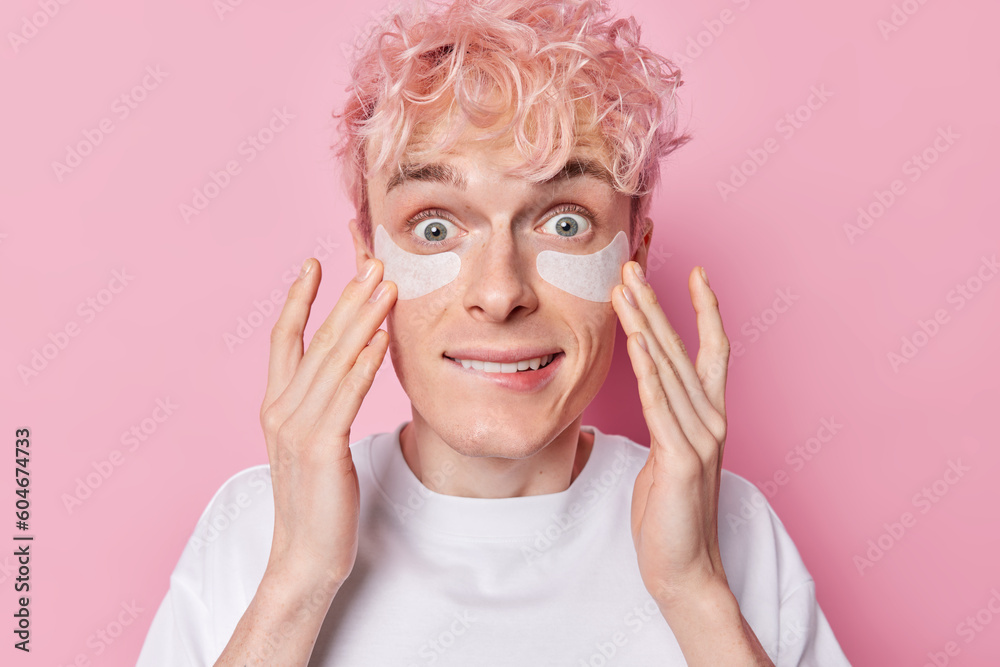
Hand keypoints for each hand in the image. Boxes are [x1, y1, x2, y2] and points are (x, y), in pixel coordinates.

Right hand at [259, 255, 395, 586]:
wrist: (304, 557)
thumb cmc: (316, 503)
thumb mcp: (313, 447)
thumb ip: (321, 408)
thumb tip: (344, 375)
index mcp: (276, 406)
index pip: (284, 340)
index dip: (299, 299)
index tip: (315, 262)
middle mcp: (281, 410)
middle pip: (317, 341)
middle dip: (346, 298)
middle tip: (371, 261)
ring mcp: (298, 427)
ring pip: (334, 360)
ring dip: (362, 319)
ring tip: (385, 286)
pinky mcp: (322, 447)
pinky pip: (348, 394)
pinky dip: (365, 362)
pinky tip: (383, 338)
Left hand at [611, 261, 730, 608]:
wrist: (685, 569)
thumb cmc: (671, 515)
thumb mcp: (668, 458)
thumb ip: (665, 423)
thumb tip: (652, 397)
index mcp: (709, 418)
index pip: (712, 351)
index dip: (705, 310)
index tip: (695, 272)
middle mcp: (711, 421)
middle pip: (683, 349)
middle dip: (656, 304)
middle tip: (634, 265)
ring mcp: (700, 439)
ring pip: (668, 369)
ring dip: (643, 326)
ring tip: (624, 290)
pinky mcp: (682, 461)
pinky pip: (661, 407)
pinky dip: (648, 374)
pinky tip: (636, 346)